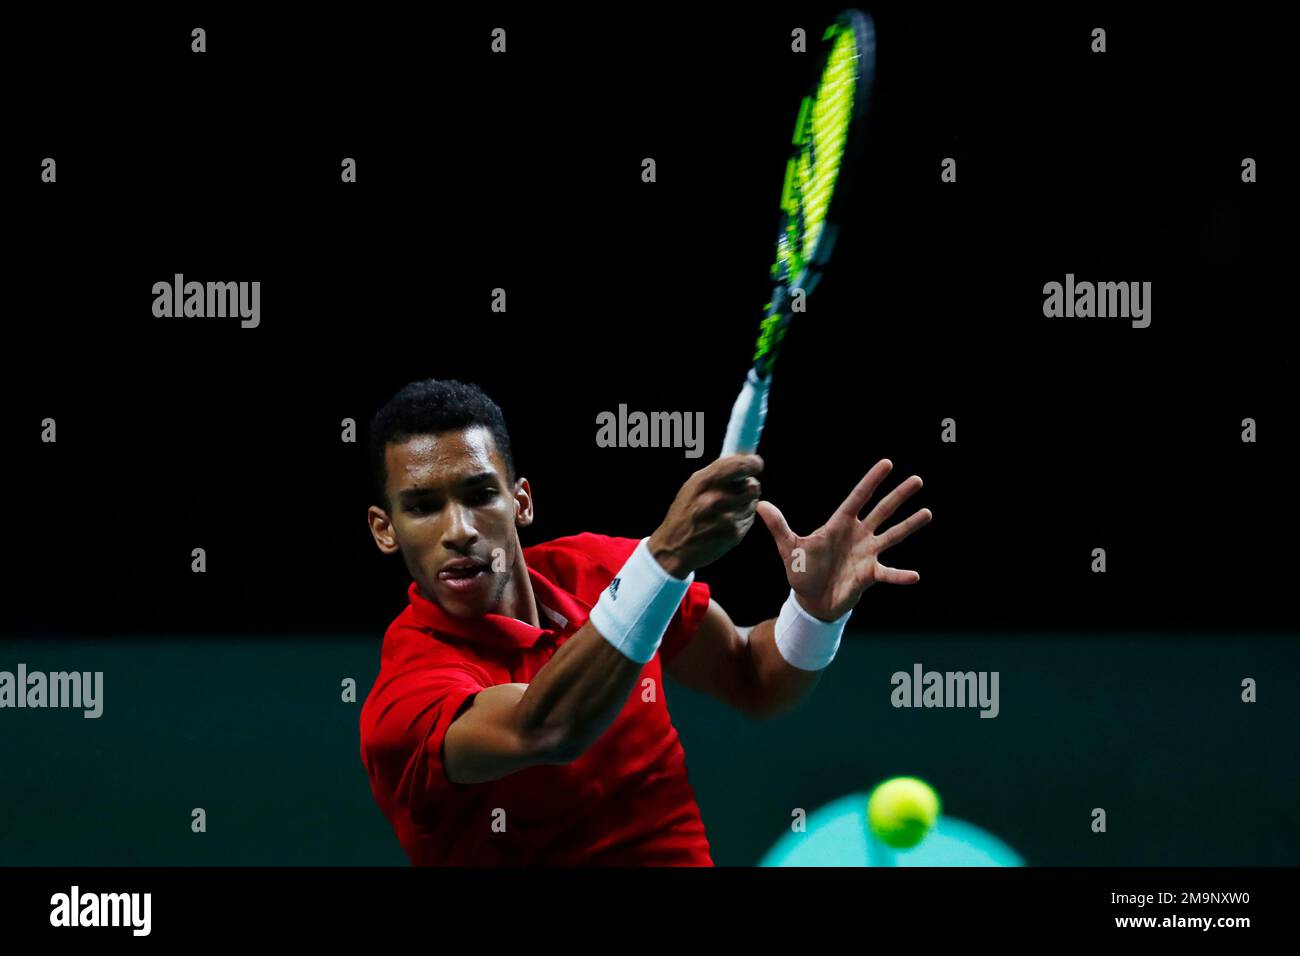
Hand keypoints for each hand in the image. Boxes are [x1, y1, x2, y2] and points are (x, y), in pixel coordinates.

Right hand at [648, 455, 763, 576]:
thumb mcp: (692, 487)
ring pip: (753, 501)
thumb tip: (741, 460)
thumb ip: (716, 474)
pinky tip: (728, 520)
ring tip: (729, 507)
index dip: (753, 463)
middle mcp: (716, 499)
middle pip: (752, 485)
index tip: (756, 464)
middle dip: (749, 485)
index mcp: (704, 482)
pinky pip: (750, 517)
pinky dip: (743, 517)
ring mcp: (727, 518)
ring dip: (746, 502)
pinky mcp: (734, 533)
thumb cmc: (684, 515)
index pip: (740, 465)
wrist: (675, 548)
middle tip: (738, 490)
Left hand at [757, 459, 931, 620]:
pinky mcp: (870, 575)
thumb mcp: (789, 548)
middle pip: (882, 511)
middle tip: (917, 479)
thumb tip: (760, 505)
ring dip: (910, 525)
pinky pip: (888, 574)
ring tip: (927, 513)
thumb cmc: (802, 571)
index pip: (858, 498)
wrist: (811, 600)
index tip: (887, 464)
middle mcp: (858, 535)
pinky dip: (901, 575)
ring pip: (893, 535)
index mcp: (839, 524)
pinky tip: (915, 575)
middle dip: (899, 496)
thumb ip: (778, 527)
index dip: (871, 481)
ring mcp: (867, 554)